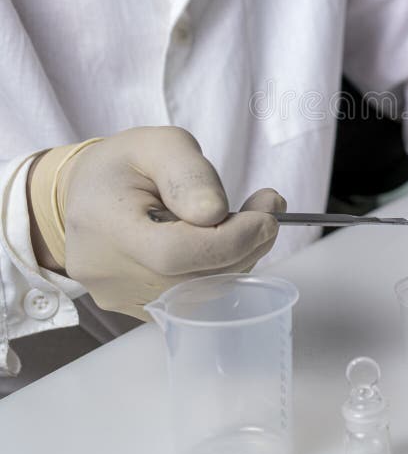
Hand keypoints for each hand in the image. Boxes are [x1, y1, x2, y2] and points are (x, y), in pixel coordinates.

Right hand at [53, 127, 281, 318]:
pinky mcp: (137, 307)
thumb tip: (216, 213)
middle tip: (271, 208)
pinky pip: (191, 297)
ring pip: (199, 293)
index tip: (267, 216)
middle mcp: (106, 271)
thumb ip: (190, 174)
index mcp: (104, 224)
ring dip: (239, 257)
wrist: (90, 192)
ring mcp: (119, 296)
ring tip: (253, 218)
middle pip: (193, 277)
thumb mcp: (161, 145)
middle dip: (246, 244)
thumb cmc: (127, 164)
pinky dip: (220, 270)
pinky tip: (226, 240)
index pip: (174, 253)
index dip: (231, 241)